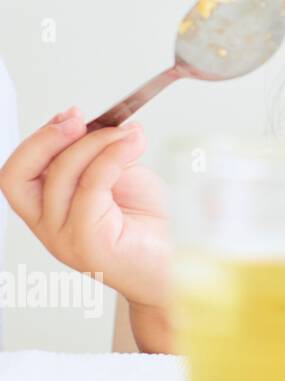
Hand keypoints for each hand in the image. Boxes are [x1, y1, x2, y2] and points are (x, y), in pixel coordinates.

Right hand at [0, 106, 170, 310]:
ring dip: (95, 144)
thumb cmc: (145, 225)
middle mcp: (47, 226)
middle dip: (47, 139)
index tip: (70, 115)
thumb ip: (107, 154)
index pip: (17, 173)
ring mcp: (64, 238)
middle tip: (81, 118)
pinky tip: (132, 145)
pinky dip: (111, 158)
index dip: (38, 140)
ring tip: (129, 136)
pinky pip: (91, 188)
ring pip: (60, 176)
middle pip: (20, 176)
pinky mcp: (88, 242)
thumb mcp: (122, 178)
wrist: (171, 265)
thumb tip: (113, 126)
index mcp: (47, 209)